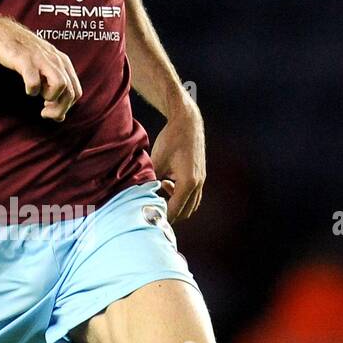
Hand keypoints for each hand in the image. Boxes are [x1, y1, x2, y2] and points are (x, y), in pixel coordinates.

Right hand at [0, 18, 81, 120]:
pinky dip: (32, 90)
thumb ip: (56, 91)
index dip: (66, 107)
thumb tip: (60, 118)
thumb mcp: (45, 71)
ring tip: (39, 96)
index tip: (51, 109)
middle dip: (59, 109)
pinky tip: (27, 89)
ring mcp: (42, 60)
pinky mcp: (26, 60)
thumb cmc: (26, 56)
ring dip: (50, 97)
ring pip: (60, 85)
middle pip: (69, 92)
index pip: (76, 92)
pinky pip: (34, 81)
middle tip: (45, 113)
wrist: (5, 34)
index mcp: (63, 63)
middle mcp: (56, 61)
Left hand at [151, 103, 205, 221]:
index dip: (162, 217)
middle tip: (153, 209)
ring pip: (191, 205)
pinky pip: (193, 195)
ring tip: (160, 191)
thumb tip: (141, 198)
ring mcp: (201, 180)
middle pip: (185, 212)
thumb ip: (151, 182)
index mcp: (188, 183)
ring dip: (176, 205)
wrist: (187, 122)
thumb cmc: (171, 140)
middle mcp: (198, 183)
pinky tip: (167, 182)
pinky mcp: (200, 175)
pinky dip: (181, 196)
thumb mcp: (156, 162)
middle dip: (170, 214)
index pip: (175, 210)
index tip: (150, 220)